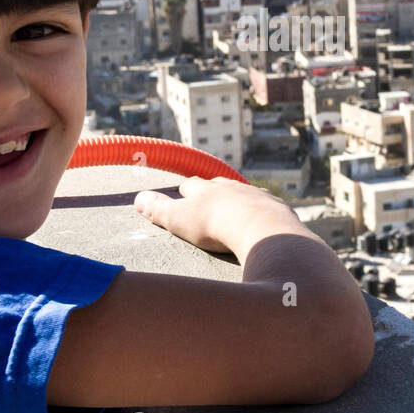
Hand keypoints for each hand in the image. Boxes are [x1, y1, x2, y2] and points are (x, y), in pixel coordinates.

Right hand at [133, 177, 307, 261]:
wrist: (260, 227)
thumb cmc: (214, 225)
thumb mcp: (178, 219)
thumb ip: (157, 210)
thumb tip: (137, 198)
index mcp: (205, 189)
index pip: (191, 185)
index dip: (186, 190)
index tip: (183, 192)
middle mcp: (231, 186)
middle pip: (218, 185)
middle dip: (213, 191)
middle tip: (209, 198)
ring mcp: (255, 195)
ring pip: (244, 193)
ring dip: (239, 200)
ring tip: (236, 208)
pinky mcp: (276, 208)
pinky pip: (268, 207)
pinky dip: (263, 212)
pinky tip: (263, 220)